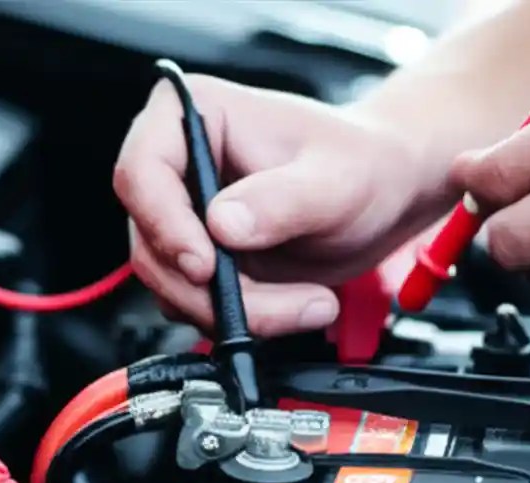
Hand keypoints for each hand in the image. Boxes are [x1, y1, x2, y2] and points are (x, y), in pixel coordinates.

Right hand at [113, 75, 432, 335]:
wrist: (387, 194)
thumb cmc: (365, 165)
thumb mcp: (336, 181)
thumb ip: (282, 201)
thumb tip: (223, 226)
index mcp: (197, 115)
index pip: (141, 172)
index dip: (163, 224)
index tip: (205, 265)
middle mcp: (179, 165)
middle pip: (152, 241)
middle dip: (211, 289)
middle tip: (278, 306)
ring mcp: (186, 216)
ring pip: (171, 282)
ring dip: (233, 311)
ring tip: (309, 304)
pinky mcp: (202, 259)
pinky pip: (196, 304)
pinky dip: (241, 319)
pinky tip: (293, 306)